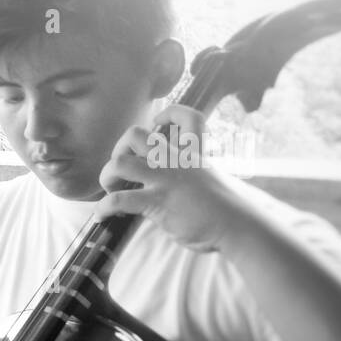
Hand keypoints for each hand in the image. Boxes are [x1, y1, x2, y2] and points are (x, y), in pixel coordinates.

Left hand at [95, 105, 250, 252]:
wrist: (238, 226)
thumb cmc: (226, 210)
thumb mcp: (210, 181)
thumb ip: (189, 176)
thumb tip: (172, 185)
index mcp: (192, 153)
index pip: (186, 116)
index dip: (168, 114)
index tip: (157, 124)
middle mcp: (176, 161)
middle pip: (135, 134)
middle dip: (119, 149)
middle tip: (122, 168)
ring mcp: (165, 180)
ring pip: (120, 163)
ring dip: (106, 176)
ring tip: (110, 188)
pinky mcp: (158, 202)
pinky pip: (119, 199)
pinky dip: (103, 207)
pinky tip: (102, 215)